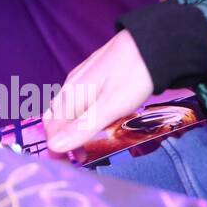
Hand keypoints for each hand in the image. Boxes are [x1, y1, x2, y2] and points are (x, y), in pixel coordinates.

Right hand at [42, 30, 153, 153]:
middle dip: (61, 138)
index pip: (52, 128)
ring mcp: (81, 77)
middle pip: (54, 117)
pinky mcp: (93, 72)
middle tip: (81, 156)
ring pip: (65, 107)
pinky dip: (80, 114)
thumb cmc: (133, 75)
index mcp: (71, 94)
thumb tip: (53, 147)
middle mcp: (71, 85)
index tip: (72, 164)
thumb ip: (82, 127)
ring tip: (90, 141)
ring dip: (70, 127)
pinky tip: (96, 117)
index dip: (57, 148)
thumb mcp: (111, 106)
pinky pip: (77, 98)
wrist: (153, 41)